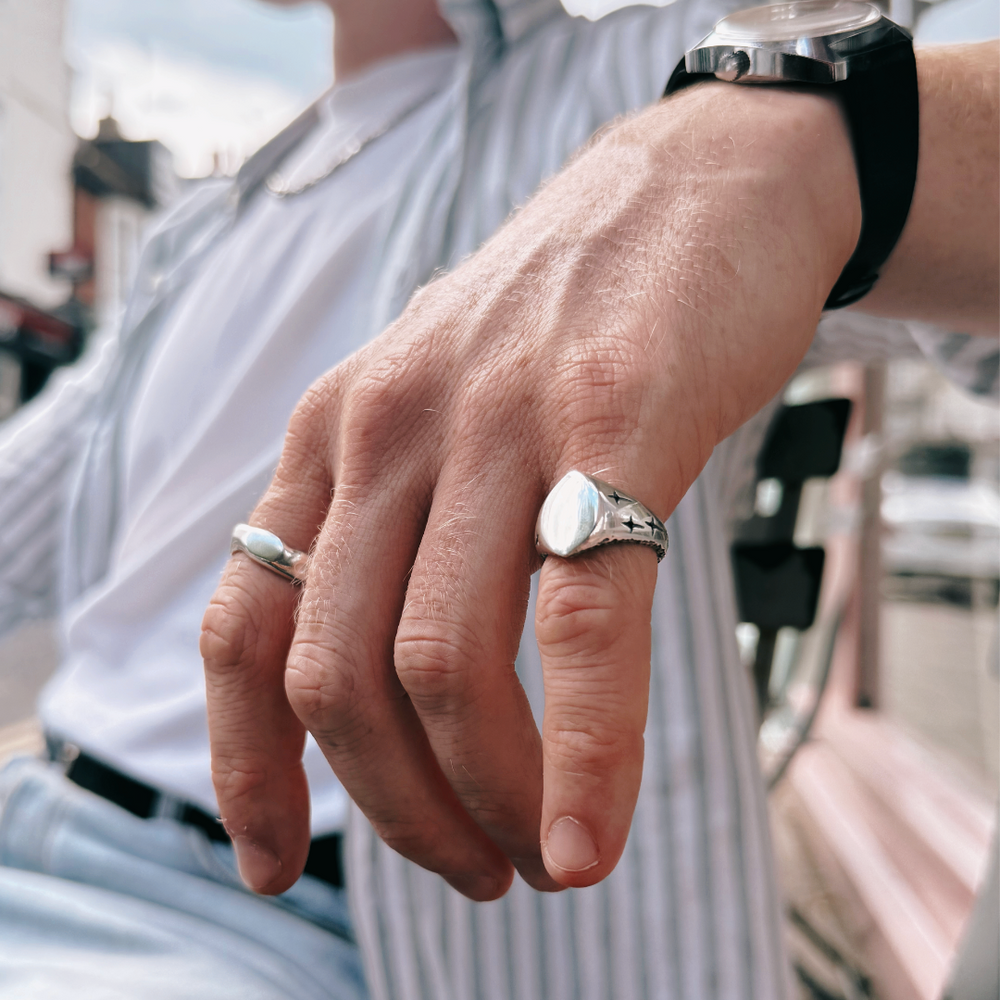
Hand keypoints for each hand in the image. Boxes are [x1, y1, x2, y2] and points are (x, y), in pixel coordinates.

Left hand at [201, 82, 857, 898]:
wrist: (698, 188)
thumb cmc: (570, 320)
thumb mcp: (441, 407)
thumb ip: (401, 521)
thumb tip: (399, 683)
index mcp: (335, 435)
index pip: (243, 627)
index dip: (245, 765)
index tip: (272, 860)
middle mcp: (388, 426)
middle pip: (340, 679)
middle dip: (397, 811)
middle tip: (473, 868)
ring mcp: (496, 419)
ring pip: (444, 668)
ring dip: (483, 799)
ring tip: (541, 859)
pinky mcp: (612, 418)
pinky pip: (577, 624)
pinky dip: (579, 755)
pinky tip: (590, 838)